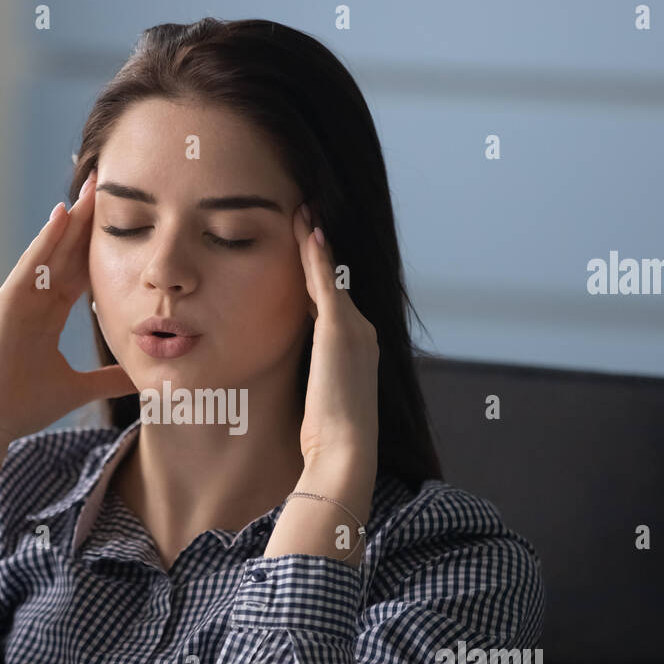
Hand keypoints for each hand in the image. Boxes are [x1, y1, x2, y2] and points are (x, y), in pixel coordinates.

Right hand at [0, 169, 135, 445]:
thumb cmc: (23, 406)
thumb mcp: (77, 388)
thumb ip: (107, 380)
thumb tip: (139, 378)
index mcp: (48, 315)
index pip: (80, 271)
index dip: (99, 246)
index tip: (124, 222)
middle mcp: (34, 300)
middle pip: (67, 252)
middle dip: (87, 220)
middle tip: (108, 184)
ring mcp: (19, 298)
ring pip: (51, 250)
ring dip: (71, 218)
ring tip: (91, 187)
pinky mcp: (6, 302)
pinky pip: (31, 264)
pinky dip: (46, 239)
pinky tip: (62, 214)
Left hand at [291, 203, 379, 476]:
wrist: (345, 452)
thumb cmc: (327, 438)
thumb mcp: (319, 401)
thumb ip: (313, 380)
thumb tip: (301, 378)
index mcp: (358, 350)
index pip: (333, 305)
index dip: (320, 277)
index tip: (308, 251)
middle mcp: (363, 333)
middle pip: (333, 284)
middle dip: (319, 251)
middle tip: (306, 213)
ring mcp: (355, 328)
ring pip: (330, 276)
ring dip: (316, 243)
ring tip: (304, 211)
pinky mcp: (340, 329)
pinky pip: (324, 281)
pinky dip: (315, 253)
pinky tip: (307, 228)